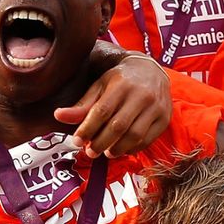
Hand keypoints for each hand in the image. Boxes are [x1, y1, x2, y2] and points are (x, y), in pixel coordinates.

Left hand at [54, 51, 169, 157]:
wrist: (152, 71)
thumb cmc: (121, 80)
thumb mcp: (100, 86)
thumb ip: (82, 104)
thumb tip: (58, 116)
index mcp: (121, 84)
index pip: (102, 111)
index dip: (87, 128)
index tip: (76, 140)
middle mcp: (141, 95)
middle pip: (118, 126)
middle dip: (100, 143)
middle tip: (89, 152)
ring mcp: (156, 107)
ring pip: (134, 135)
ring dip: (117, 149)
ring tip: (106, 152)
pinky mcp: (165, 118)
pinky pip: (147, 139)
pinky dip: (132, 149)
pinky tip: (122, 149)